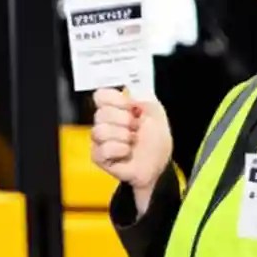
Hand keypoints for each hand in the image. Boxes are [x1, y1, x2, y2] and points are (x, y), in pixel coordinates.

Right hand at [90, 88, 172, 204]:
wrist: (157, 165)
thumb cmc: (155, 142)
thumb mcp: (158, 114)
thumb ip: (145, 98)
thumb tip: (131, 91)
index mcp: (118, 108)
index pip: (101, 95)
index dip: (116, 100)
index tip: (130, 107)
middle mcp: (107, 121)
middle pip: (101, 113)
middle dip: (124, 122)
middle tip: (135, 128)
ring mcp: (101, 139)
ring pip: (100, 131)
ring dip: (123, 137)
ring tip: (131, 141)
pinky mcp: (99, 156)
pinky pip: (102, 149)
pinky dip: (119, 151)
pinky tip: (126, 153)